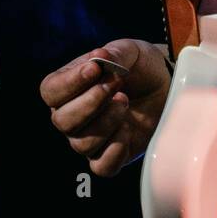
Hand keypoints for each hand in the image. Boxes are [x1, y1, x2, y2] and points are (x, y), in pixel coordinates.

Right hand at [39, 40, 170, 176]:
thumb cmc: (140, 67)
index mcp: (68, 87)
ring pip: (82, 143)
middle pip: (63, 121)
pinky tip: (128, 128)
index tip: (95, 69)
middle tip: (117, 84)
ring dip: (107, 121)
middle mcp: (72, 116)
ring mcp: (90, 138)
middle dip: (92, 102)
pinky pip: (102, 167)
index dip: (70, 82)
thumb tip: (99, 57)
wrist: (165, 84)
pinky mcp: (110, 156)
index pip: (51, 91)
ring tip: (126, 101)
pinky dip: (116, 149)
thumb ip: (114, 53)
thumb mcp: (130, 51)